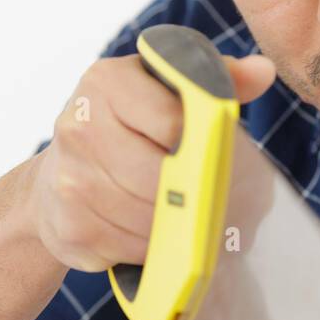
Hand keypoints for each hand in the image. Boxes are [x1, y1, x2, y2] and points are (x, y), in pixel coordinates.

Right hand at [25, 47, 275, 271]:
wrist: (57, 174)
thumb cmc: (127, 124)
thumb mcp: (164, 88)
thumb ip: (214, 77)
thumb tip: (262, 72)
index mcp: (106, 82)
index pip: (173, 120)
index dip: (204, 143)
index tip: (221, 155)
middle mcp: (77, 127)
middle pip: (158, 177)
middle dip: (196, 193)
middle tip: (222, 200)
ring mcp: (67, 180)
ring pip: (147, 218)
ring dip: (179, 226)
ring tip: (197, 219)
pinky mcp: (68, 228)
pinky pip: (130, 247)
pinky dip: (154, 247)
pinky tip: (162, 235)